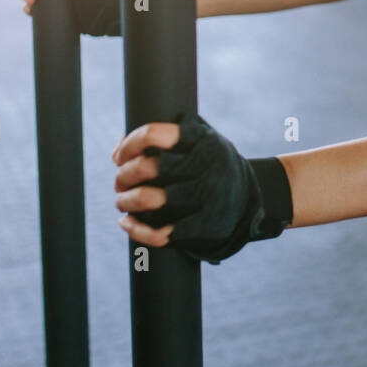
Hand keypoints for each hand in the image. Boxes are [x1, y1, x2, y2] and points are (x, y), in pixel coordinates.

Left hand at [112, 111, 292, 263]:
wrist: (248, 201)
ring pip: (148, 199)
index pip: (154, 134)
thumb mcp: (198, 142)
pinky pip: (159, 232)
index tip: (120, 155)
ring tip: (122, 201)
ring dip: (125, 201)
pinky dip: (136, 229)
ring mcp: (207, 196)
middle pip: (147, 167)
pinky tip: (127, 223)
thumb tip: (117, 151)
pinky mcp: (204, 226)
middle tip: (120, 181)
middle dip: (124, 175)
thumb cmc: (210, 167)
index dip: (130, 144)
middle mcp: (207, 165)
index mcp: (203, 139)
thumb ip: (162, 137)